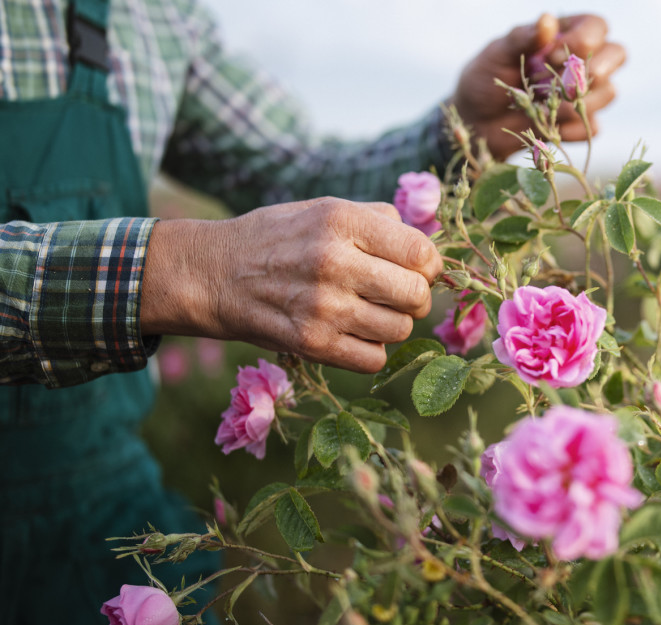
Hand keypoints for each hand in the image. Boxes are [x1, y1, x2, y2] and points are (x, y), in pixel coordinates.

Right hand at [142, 197, 442, 372]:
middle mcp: (333, 262)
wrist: (212, 274)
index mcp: (342, 222)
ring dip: (392, 324)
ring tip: (369, 312)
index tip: (416, 269)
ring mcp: (322, 307)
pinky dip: (371, 351)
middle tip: (397, 295)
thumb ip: (380, 222)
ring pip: (400, 330)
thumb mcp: (325, 209)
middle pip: (416, 295)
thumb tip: (428, 248)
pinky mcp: (310, 344)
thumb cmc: (279, 239)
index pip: (421, 253)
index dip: (428, 265)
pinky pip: (373, 359)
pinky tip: (353, 334)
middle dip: (415, 297)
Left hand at [450, 13, 625, 159]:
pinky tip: (546, 128)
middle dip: (594, 71)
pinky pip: (593, 127)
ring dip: (578, 103)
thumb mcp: (497, 54)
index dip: (582, 41)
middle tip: (563, 85)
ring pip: (609, 92)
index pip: (596, 27)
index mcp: (565, 34)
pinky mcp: (579, 123)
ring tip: (544, 107)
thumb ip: (522, 38)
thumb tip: (547, 21)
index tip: (549, 56)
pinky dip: (570, 130)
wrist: (476, 119)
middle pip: (617, 55)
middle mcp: (581, 61)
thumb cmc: (485, 78)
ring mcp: (584, 94)